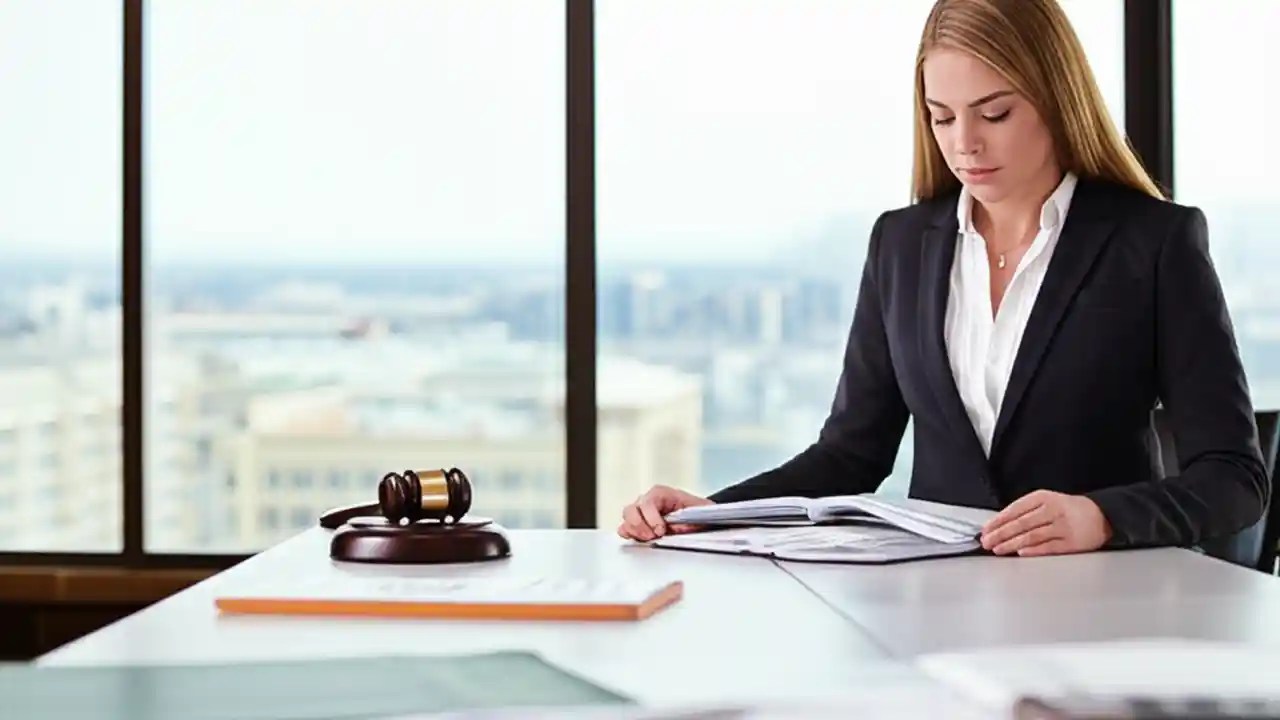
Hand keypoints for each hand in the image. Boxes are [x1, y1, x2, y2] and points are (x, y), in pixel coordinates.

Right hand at [617, 485, 712, 541]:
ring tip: (649, 539)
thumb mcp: (697, 514)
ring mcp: (641, 511)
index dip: (652, 518)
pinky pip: (625, 528)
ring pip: (627, 519)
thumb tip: (671, 528)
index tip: (661, 531)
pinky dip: (631, 534)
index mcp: (662, 493)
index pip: (648, 503)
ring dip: (636, 531)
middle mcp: (648, 500)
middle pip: (631, 510)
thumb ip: (684, 521)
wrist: (699, 518)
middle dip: (640, 526)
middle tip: (652, 536)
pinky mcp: (638, 524)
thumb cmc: (698, 513)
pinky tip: (642, 539)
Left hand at [980, 490, 1111, 556]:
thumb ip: (1026, 511)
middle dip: (1000, 534)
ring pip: (1031, 536)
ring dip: (1011, 543)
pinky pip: (1048, 547)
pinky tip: (1020, 552)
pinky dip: (1033, 550)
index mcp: (1044, 498)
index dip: (998, 520)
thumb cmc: (1069, 510)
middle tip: (986, 542)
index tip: (985, 529)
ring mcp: (1063, 527)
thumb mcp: (1047, 501)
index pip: (1015, 509)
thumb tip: (1000, 524)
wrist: (1101, 515)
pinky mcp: (1072, 542)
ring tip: (998, 549)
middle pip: (1020, 523)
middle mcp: (1053, 510)